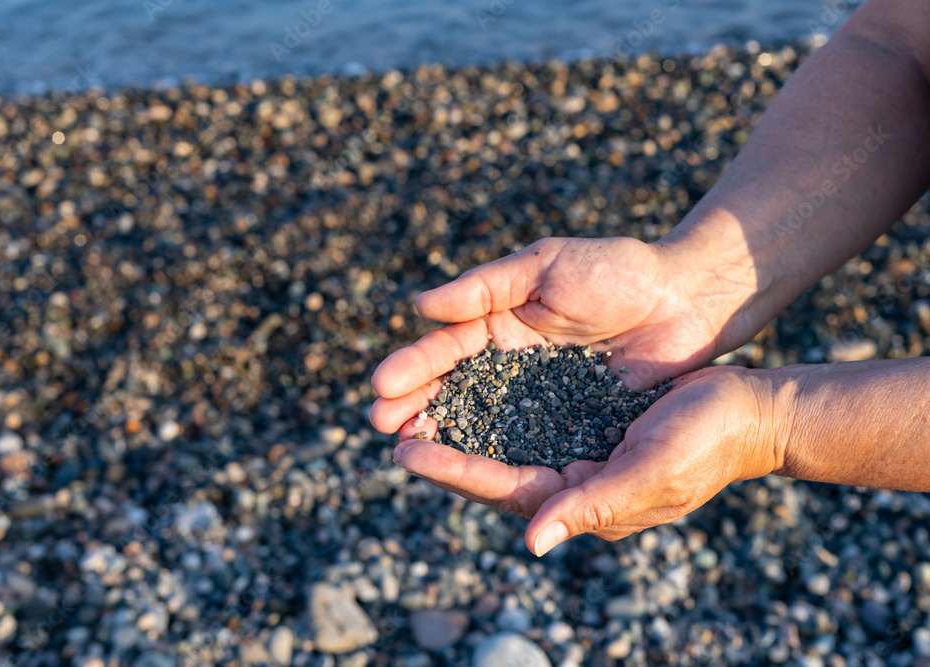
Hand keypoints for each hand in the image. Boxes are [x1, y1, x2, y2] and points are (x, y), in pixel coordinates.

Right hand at [370, 236, 732, 437]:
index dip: (413, 366)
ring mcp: (538, 397)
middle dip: (415, 404)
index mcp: (498, 322)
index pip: (446, 348)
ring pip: (481, 421)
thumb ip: (485, 288)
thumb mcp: (546, 266)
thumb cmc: (617, 272)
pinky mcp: (570, 424)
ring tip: (406, 448)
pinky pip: (526, 443)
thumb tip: (421, 307)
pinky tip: (466, 467)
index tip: (382, 386)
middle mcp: (510, 363)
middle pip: (453, 389)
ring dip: (444, 434)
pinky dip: (494, 455)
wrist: (686, 299)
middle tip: (381, 424)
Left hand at [390, 366, 784, 553]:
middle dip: (443, 451)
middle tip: (390, 426)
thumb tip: (533, 540)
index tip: (408, 451)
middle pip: (493, 470)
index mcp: (585, 501)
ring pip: (504, 443)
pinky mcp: (583, 420)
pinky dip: (492, 405)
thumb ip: (594, 504)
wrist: (747, 408)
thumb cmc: (707, 441)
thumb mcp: (653, 472)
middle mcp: (572, 482)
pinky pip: (526, 415)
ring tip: (413, 407)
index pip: (506, 490)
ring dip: (459, 428)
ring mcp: (576, 452)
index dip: (456, 472)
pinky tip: (464, 386)